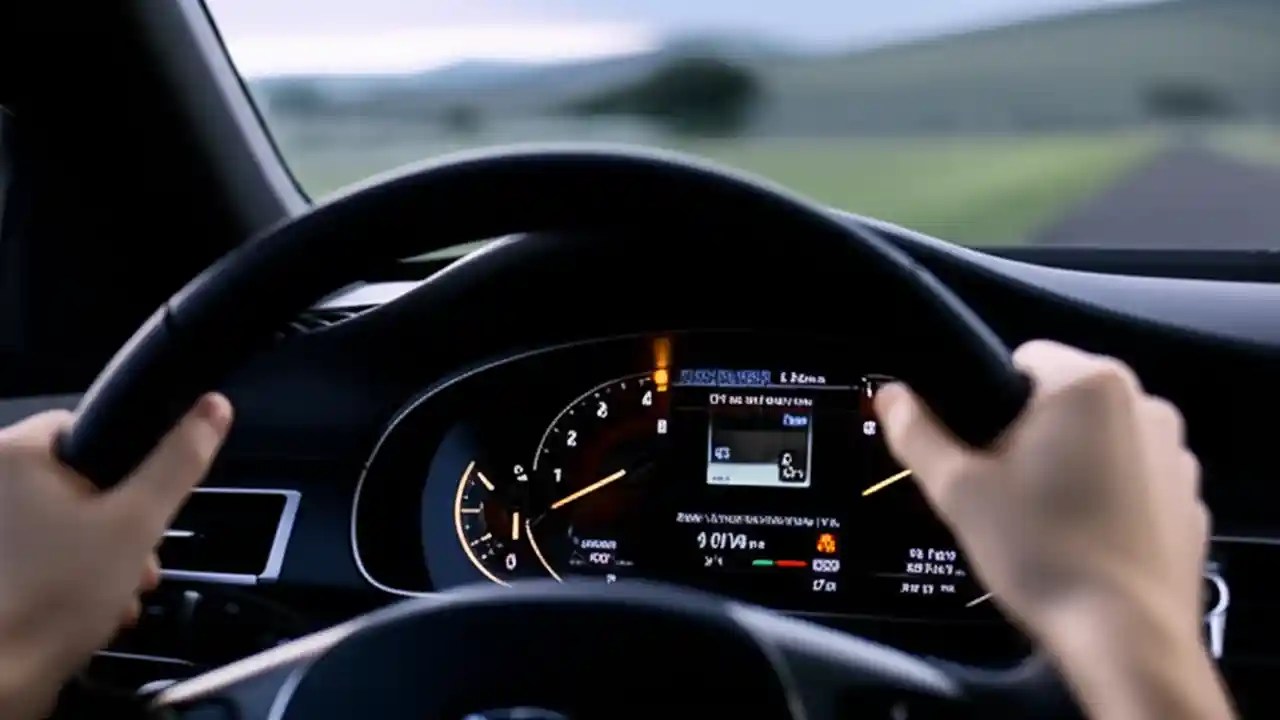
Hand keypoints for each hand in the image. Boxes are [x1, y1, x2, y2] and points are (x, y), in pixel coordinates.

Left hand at [0, 394, 231, 719]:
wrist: (3, 676)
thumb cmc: (58, 595)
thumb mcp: (139, 520)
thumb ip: (179, 460)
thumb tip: (213, 408)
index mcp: (15, 453)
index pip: (88, 426)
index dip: (129, 464)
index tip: (144, 504)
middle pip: (81, 480)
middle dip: (122, 521)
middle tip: (138, 555)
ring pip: (64, 519)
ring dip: (103, 551)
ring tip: (120, 587)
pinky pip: (41, 550)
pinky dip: (71, 570)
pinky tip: (93, 602)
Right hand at [876, 340, 1232, 718]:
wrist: (1125, 638)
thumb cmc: (1043, 554)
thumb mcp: (959, 491)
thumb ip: (917, 434)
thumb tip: (889, 396)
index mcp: (1090, 384)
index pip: (1023, 358)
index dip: (991, 404)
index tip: (983, 451)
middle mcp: (1145, 406)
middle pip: (1064, 400)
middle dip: (1032, 435)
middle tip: (1006, 492)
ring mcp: (1175, 454)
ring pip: (1100, 439)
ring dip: (1073, 463)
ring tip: (1046, 520)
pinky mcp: (1189, 499)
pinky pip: (1134, 479)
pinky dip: (1109, 497)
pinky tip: (1084, 538)